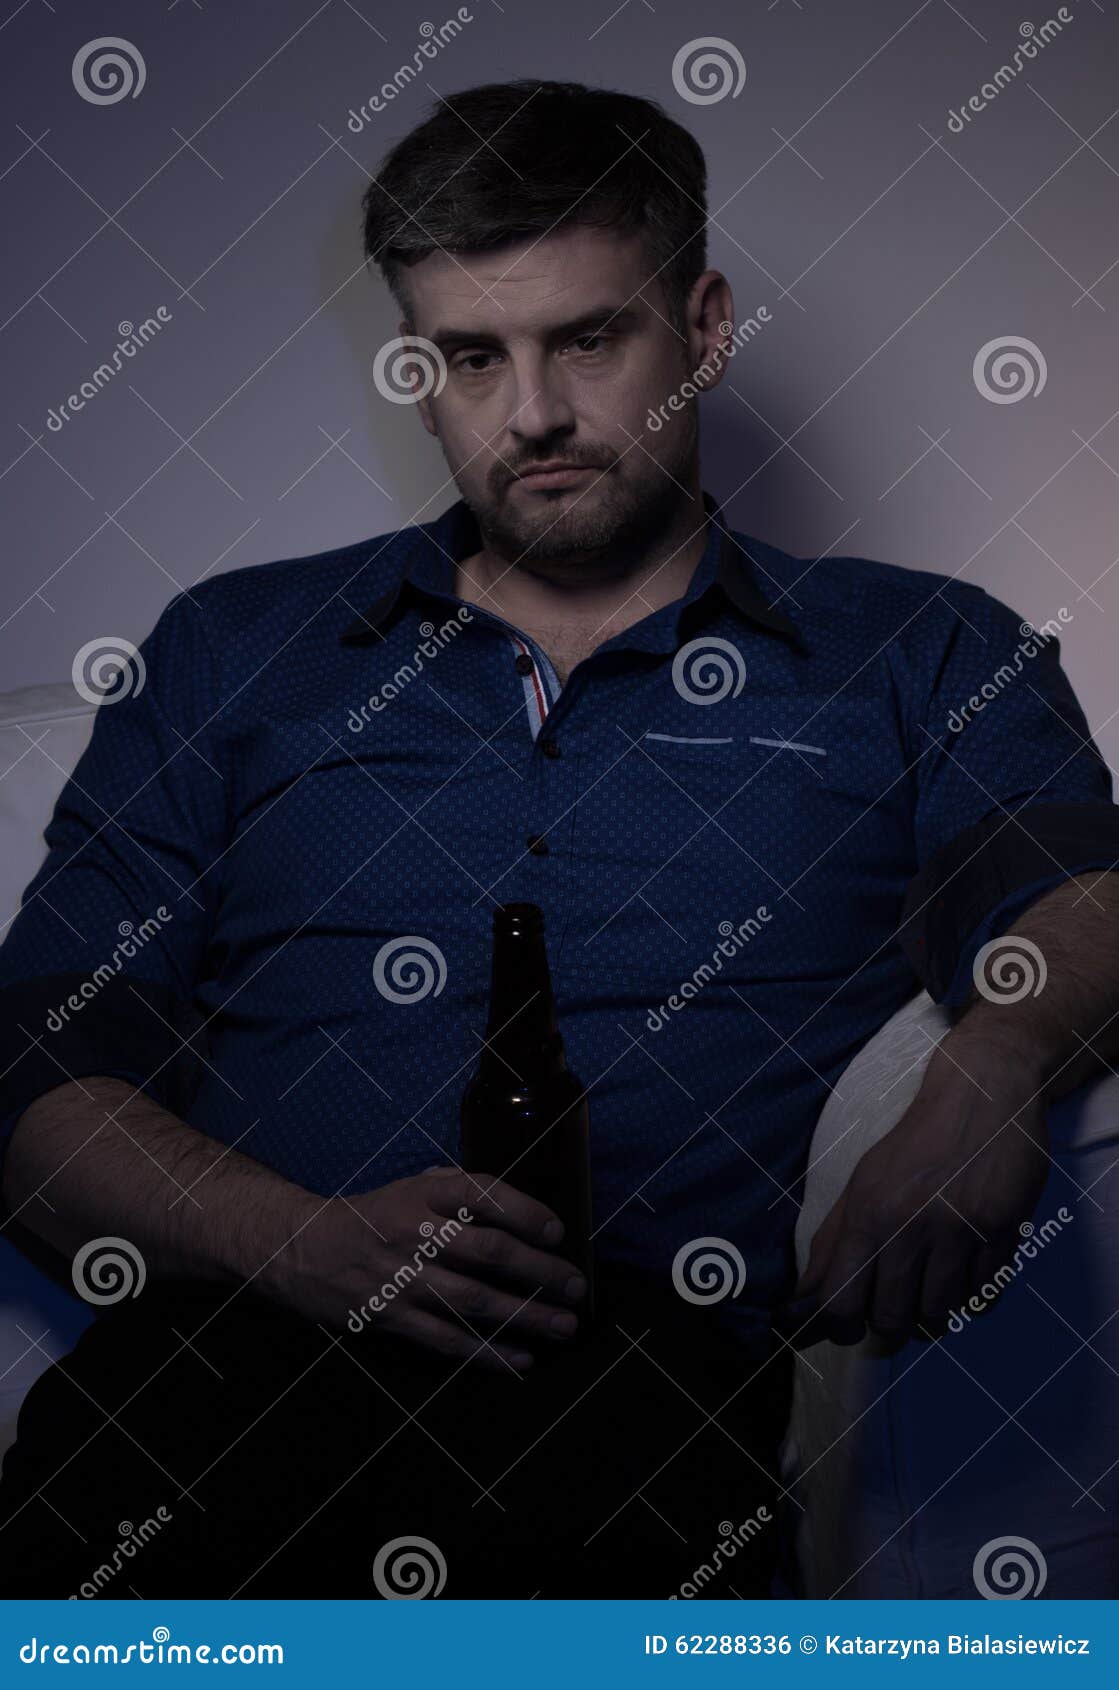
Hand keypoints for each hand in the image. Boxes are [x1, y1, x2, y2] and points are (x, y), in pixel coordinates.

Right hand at [270, 1167, 587, 1372]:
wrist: (303, 1250)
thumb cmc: (373, 1217)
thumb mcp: (411, 1187)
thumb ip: (460, 1193)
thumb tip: (521, 1212)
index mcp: (422, 1193)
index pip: (481, 1193)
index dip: (523, 1212)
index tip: (557, 1232)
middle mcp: (414, 1233)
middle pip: (487, 1251)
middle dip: (539, 1271)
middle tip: (576, 1286)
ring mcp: (402, 1279)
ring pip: (474, 1300)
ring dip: (525, 1315)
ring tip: (563, 1326)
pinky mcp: (392, 1318)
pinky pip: (447, 1340)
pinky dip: (487, 1352)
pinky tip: (521, 1358)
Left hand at [787, 1035, 1050, 1346]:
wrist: (981, 1092)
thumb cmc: (915, 1143)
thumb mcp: (862, 1183)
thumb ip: (832, 1242)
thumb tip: (804, 1300)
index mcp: (869, 1213)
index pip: (840, 1302)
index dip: (834, 1329)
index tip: (839, 1329)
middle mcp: (911, 1226)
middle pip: (890, 1319)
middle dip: (887, 1322)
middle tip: (891, 1304)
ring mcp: (961, 1232)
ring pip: (939, 1316)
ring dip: (931, 1313)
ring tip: (928, 1287)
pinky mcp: (1003, 1233)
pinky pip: (984, 1297)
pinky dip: (972, 1297)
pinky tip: (965, 1274)